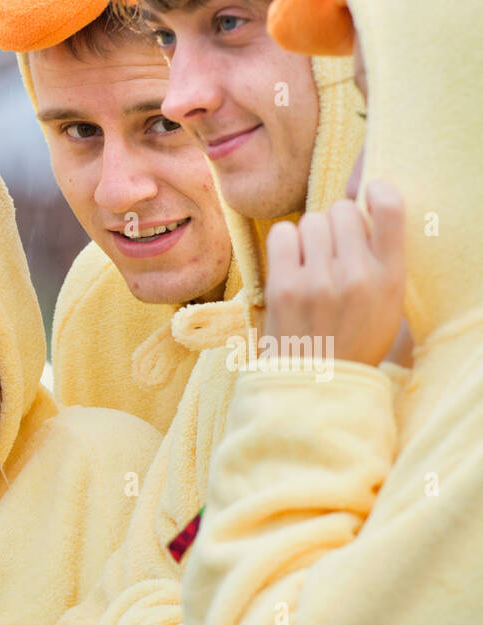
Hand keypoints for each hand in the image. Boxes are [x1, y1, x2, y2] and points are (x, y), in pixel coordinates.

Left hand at [264, 180, 405, 367]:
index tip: (366, 197)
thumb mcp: (387, 304)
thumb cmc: (351, 340)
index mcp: (390, 277)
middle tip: (330, 250)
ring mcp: (319, 282)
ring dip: (309, 235)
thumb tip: (361, 212)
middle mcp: (357, 275)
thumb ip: (381, 260)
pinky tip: (290, 263)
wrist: (314, 384)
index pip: (390, 208)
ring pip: (311, 220)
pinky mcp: (284, 288)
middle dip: (335, 224)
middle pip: (342, 210)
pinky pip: (282, 234)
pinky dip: (285, 242)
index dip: (376, 192)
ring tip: (310, 262)